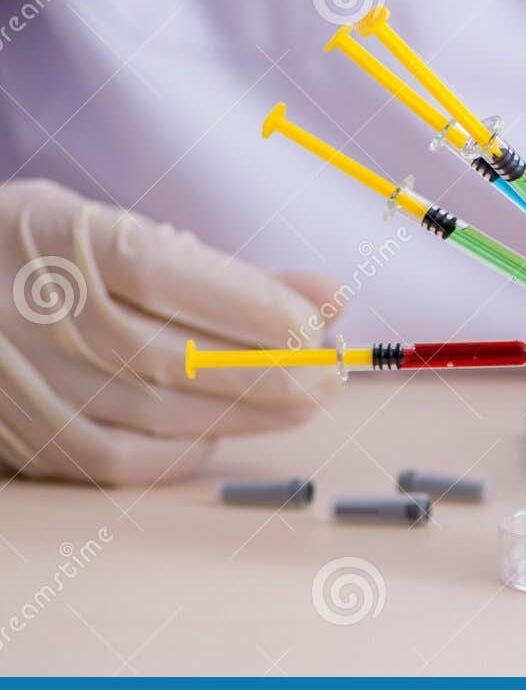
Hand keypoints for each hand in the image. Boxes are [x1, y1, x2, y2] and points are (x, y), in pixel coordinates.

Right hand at [0, 180, 339, 484]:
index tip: (313, 324)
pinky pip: (110, 458)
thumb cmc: (50, 256)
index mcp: (53, 235)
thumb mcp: (117, 232)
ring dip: (243, 412)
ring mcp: (17, 375)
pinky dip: (181, 450)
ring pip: (149, 410)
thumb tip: (331, 296)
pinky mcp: (16, 432)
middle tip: (330, 377)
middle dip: (268, 371)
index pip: (160, 272)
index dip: (247, 302)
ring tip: (300, 403)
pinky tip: (224, 431)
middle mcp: (28, 308)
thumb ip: (225, 269)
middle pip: (167, 352)